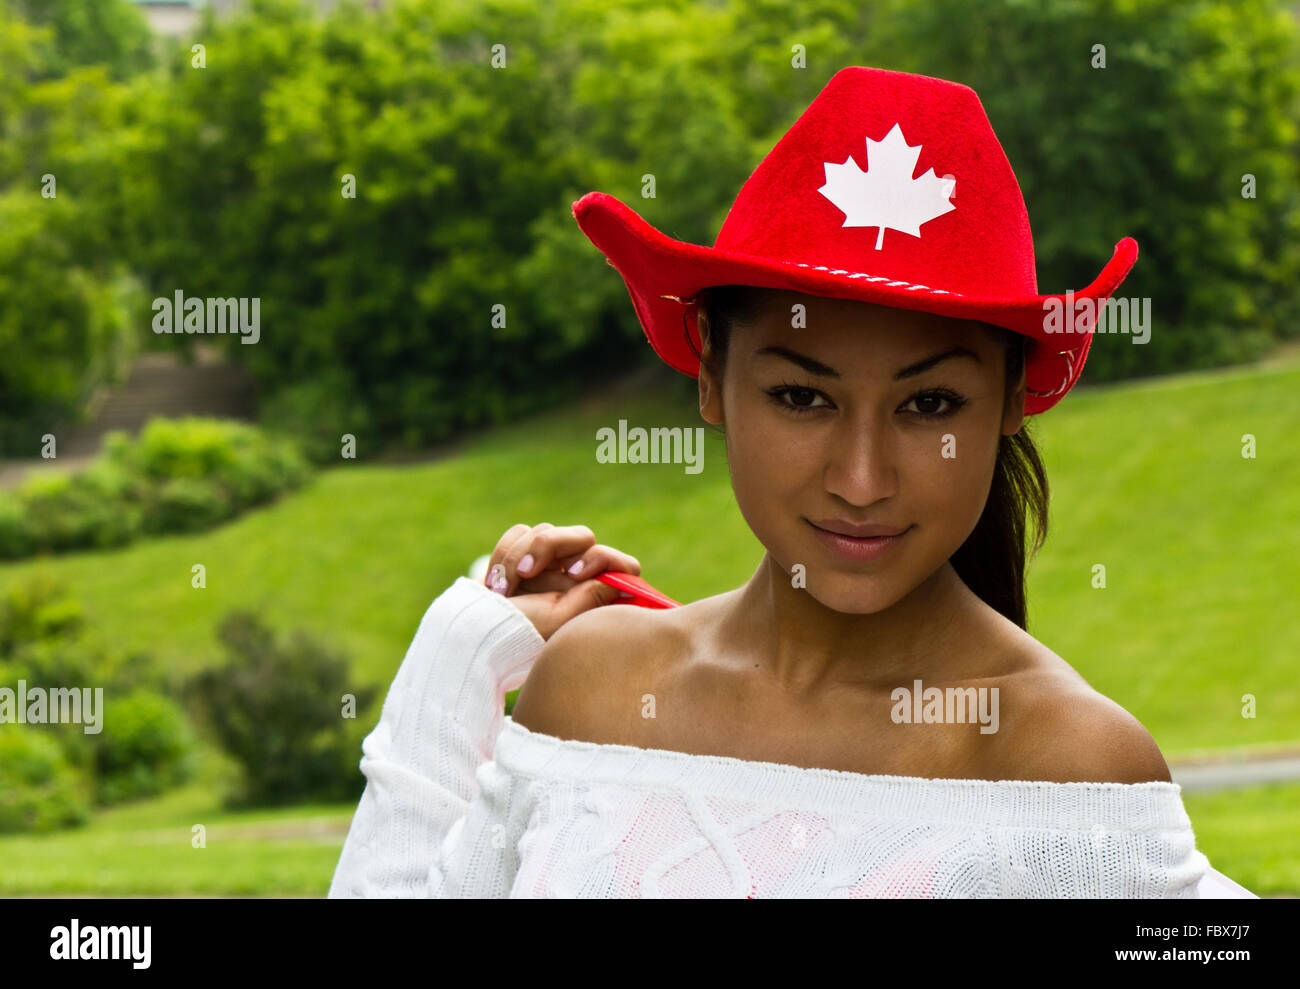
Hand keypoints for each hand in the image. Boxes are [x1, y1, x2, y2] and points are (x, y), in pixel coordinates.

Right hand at [482, 523, 641, 639]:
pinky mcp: (522, 553)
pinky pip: (520, 532)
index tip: (574, 572)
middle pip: (582, 537)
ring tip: (504, 587)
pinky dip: (504, 552)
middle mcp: (574, 577)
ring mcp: (548, 564)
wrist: (472, 628)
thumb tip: (623, 579)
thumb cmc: (519, 631)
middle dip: (551, 547)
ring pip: (547, 531)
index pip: (621, 564)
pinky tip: (497, 582)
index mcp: (592, 596)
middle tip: (530, 572)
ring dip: (520, 555)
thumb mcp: (560, 620)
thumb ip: (593, 597)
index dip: (603, 559)